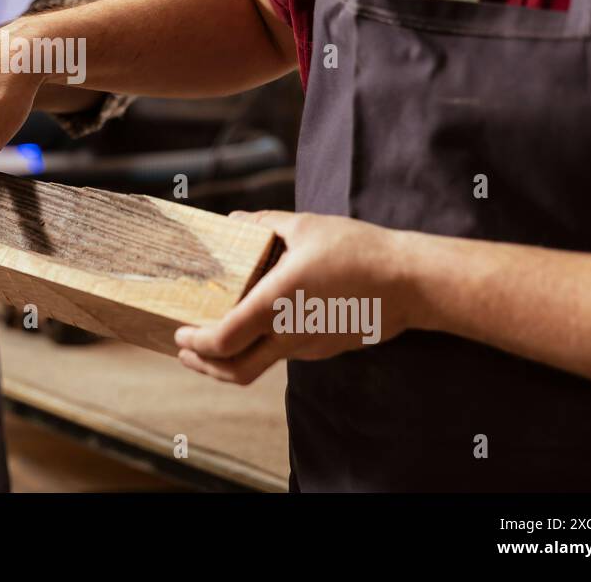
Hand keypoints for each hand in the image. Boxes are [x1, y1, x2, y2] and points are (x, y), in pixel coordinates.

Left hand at [174, 211, 421, 384]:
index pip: (223, 341)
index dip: (195, 343)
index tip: (179, 333)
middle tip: (184, 350)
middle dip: (203, 365)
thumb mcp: (307, 227)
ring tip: (211, 337)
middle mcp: (289, 334)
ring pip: (259, 365)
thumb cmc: (359, 251)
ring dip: (229, 357)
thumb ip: (265, 225)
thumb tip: (235, 219)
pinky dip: (259, 346)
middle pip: (235, 371)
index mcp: (277, 304)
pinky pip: (283, 353)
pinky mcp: (324, 347)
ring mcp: (309, 346)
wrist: (411, 282)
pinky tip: (256, 323)